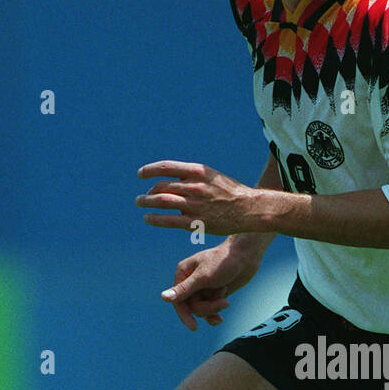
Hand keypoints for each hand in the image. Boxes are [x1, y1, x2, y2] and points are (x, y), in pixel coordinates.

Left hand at [136, 161, 258, 235]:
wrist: (248, 208)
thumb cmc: (230, 192)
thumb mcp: (212, 176)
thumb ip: (191, 178)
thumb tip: (170, 183)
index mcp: (198, 171)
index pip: (166, 167)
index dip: (150, 170)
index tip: (141, 174)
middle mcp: (194, 186)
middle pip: (162, 186)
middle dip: (148, 190)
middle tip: (142, 196)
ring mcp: (194, 204)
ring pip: (161, 201)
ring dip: (146, 202)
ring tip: (140, 203)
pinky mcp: (196, 221)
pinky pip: (168, 220)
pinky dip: (155, 218)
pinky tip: (148, 218)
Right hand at [160, 240, 261, 330]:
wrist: (246, 257)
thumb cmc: (223, 262)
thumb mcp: (203, 277)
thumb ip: (184, 289)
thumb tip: (164, 298)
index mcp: (183, 274)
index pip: (178, 300)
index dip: (184, 314)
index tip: (194, 327)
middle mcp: (190, 282)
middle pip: (192, 306)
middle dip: (208, 307)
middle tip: (224, 302)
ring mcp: (202, 288)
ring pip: (201, 309)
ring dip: (214, 307)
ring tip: (226, 301)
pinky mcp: (213, 293)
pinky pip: (209, 310)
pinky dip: (215, 313)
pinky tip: (219, 319)